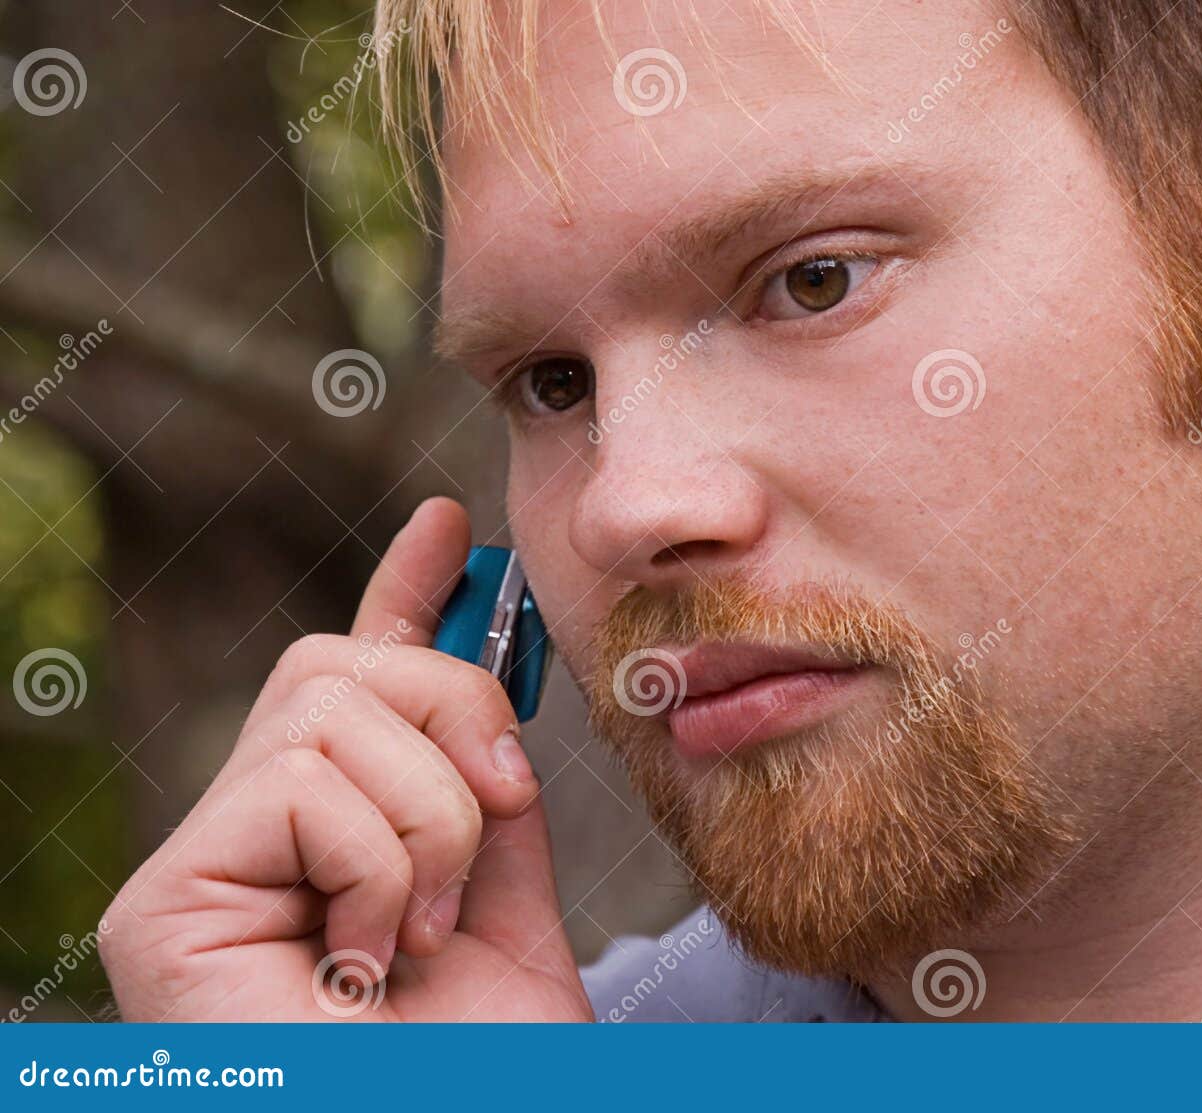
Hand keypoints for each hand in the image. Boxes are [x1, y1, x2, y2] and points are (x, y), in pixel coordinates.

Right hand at [101, 498, 592, 1020]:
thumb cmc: (478, 1056)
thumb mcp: (504, 893)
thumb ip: (481, 780)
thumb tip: (480, 649)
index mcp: (340, 830)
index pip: (359, 679)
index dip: (405, 591)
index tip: (451, 523)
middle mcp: (250, 838)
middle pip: (341, 663)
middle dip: (456, 716)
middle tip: (497, 816)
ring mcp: (198, 868)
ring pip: (329, 708)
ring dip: (430, 815)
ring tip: (419, 930)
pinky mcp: (162, 901)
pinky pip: (301, 782)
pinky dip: (376, 859)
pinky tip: (367, 954)